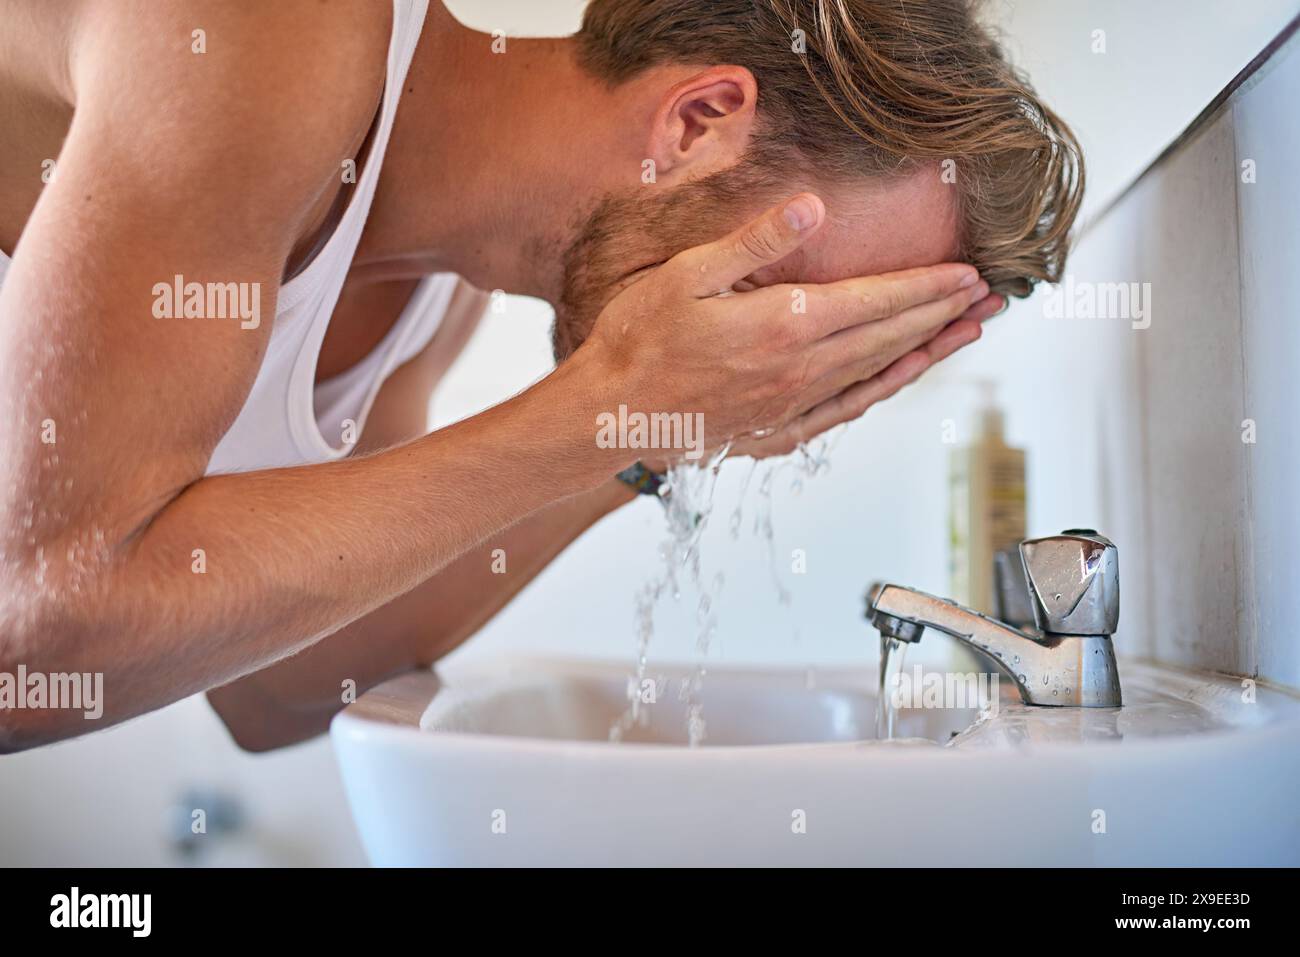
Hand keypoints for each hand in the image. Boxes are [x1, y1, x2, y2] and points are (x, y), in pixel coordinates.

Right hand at [582, 193, 995, 455]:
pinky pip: (847, 410)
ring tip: (966, 333)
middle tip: (991, 298)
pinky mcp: (777, 430)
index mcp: (784, 326)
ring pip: (878, 375)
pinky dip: (883, 390)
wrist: (610, 414)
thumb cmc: (640, 339)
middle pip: (890, 338)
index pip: (876, 301)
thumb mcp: (689, 274)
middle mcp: (800, 371)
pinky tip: (900, 377)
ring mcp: (792, 406)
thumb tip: (814, 208)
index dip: (927, 286)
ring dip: (927, 351)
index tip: (969, 273)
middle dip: (944, 314)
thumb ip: (756, 241)